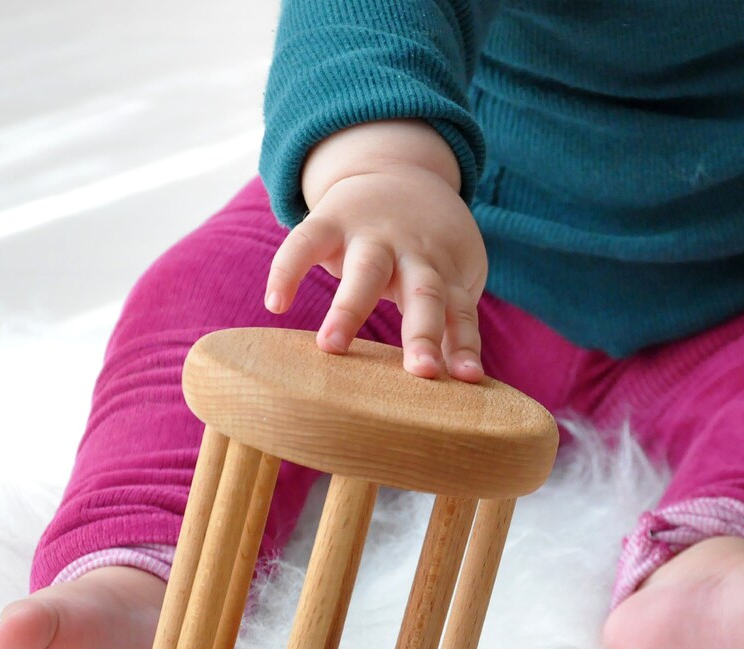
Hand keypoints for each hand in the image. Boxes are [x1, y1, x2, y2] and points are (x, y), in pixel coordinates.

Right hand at [264, 121, 488, 381]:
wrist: (399, 167)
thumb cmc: (427, 246)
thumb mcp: (451, 278)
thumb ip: (451, 329)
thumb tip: (460, 386)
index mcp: (447, 273)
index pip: (460, 314)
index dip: (466, 346)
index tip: (467, 380)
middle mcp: (415, 254)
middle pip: (425, 295)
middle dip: (422, 333)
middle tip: (421, 372)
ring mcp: (373, 235)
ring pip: (367, 271)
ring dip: (351, 309)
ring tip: (331, 348)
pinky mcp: (332, 220)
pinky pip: (306, 242)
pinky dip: (288, 270)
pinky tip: (276, 304)